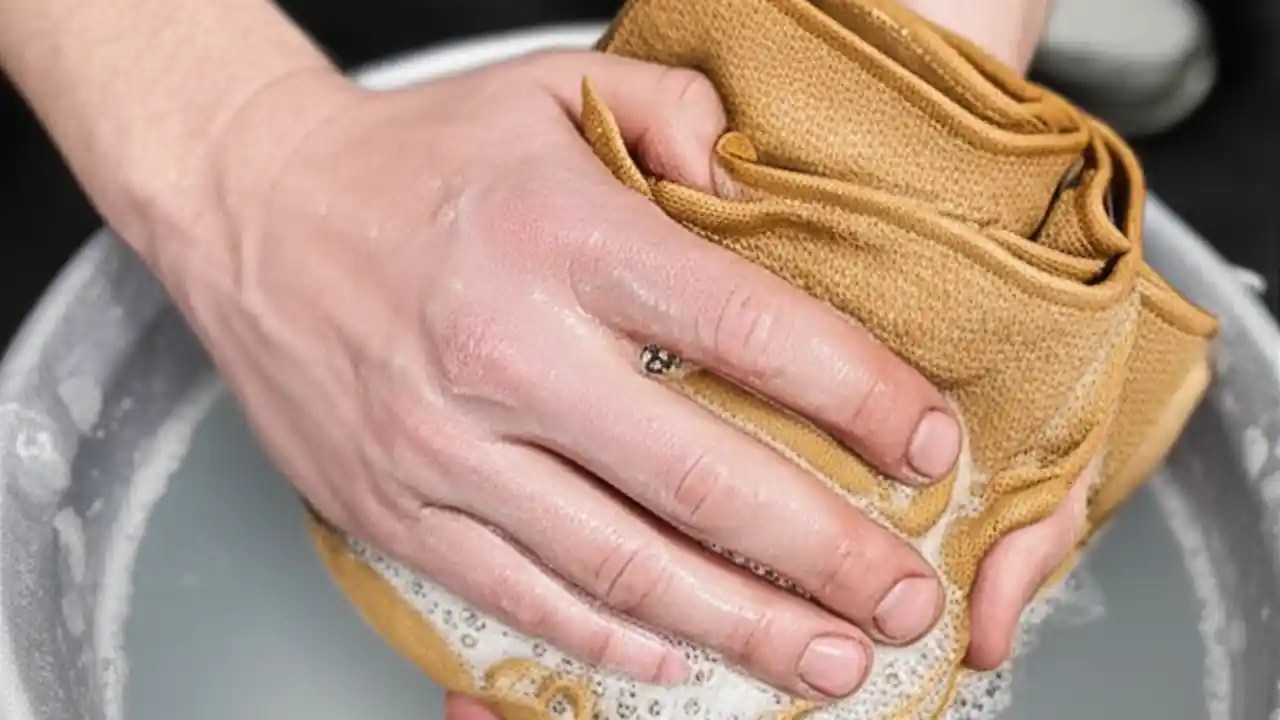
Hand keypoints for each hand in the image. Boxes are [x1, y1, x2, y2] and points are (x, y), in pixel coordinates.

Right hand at [174, 51, 961, 699]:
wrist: (248, 204)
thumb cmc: (409, 160)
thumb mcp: (550, 92)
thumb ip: (674, 121)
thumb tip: (760, 194)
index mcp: (561, 240)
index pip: (752, 328)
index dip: (861, 397)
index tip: (927, 444)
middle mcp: (504, 352)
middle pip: (700, 480)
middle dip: (826, 553)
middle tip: (903, 598)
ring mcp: (443, 446)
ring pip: (619, 567)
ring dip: (739, 626)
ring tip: (826, 661)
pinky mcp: (395, 506)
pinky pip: (520, 598)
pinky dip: (613, 640)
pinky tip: (682, 657)